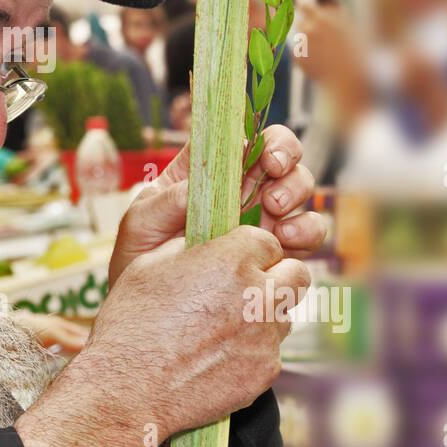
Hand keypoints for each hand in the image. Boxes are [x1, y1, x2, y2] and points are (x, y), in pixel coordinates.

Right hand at [16, 221, 309, 446]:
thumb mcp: (150, 264)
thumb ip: (191, 244)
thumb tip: (207, 237)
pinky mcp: (266, 371)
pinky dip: (254, 348)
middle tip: (246, 286)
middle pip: (296, 272)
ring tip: (225, 323)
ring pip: (286, 312)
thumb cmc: (131, 323)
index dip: (250, 249)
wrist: (127, 389)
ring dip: (266, 311)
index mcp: (231, 259)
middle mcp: (258, 294)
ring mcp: (266, 336)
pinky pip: (273, 349)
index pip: (268, 240)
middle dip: (276, 274)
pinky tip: (219, 354)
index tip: (234, 260)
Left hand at [107, 125, 326, 287]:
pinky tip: (287, 241)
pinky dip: (307, 230)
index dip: (257, 132)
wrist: (154, 314)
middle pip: (279, 153)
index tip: (260, 150)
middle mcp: (238, 187)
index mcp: (205, 171)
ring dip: (296, 191)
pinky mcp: (279, 248)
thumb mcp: (139, 225)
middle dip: (285, 155)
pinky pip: (308, 231)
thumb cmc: (140, 260)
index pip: (237, 136)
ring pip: (299, 187)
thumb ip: (164, 201)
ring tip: (276, 211)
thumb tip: (197, 185)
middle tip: (273, 175)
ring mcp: (262, 215)